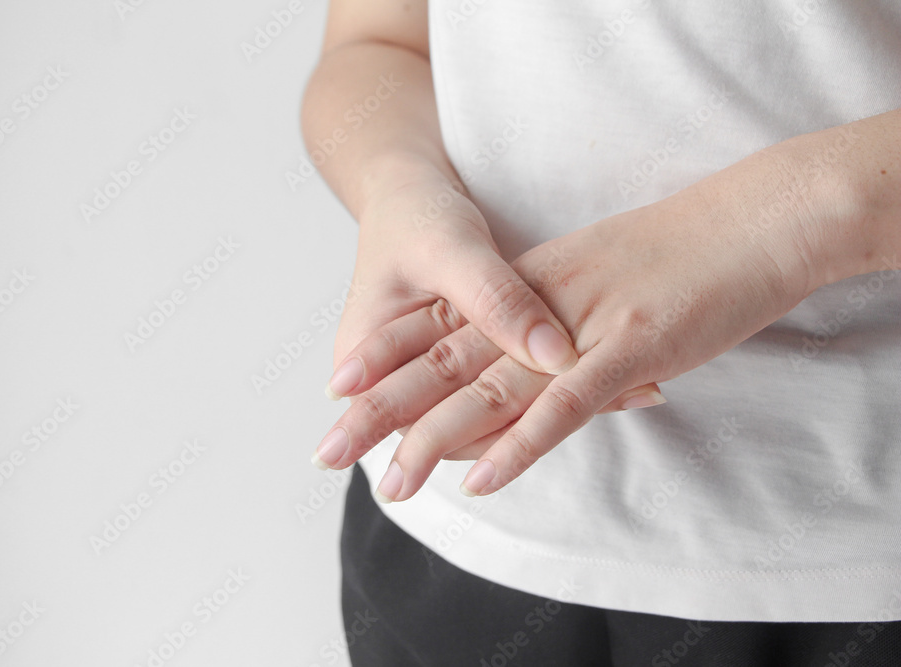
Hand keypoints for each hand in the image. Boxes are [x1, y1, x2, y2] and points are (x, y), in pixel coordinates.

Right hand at [316, 173, 663, 469]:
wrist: (406, 194)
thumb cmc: (415, 217)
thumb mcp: (451, 252)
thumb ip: (496, 304)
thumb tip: (557, 357)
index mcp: (369, 360)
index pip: (428, 431)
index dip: (498, 439)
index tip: (586, 418)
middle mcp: (396, 381)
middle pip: (465, 434)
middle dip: (550, 426)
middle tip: (642, 394)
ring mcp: (430, 377)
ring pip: (490, 417)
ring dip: (561, 407)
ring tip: (644, 387)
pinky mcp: (463, 363)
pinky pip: (505, 389)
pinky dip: (556, 383)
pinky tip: (619, 372)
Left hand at [324, 153, 825, 500]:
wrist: (752, 216)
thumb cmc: (684, 252)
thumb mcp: (602, 278)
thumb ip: (560, 316)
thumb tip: (538, 353)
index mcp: (529, 284)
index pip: (442, 324)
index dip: (386, 354)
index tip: (337, 385)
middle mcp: (538, 304)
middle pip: (443, 361)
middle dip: (382, 409)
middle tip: (327, 452)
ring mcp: (579, 328)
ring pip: (488, 390)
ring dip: (434, 441)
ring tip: (390, 485)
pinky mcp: (627, 349)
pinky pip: (562, 405)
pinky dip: (519, 443)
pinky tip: (480, 479)